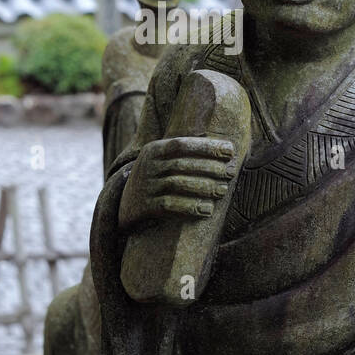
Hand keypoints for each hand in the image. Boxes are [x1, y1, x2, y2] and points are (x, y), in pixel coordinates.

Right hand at [118, 136, 237, 230]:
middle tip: (230, 173)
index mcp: (153, 150)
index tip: (230, 151)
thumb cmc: (157, 179)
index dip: (207, 147)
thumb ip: (187, 155)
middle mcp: (146, 166)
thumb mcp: (164, 161)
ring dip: (203, 187)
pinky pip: (169, 205)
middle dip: (209, 168)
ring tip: (222, 191)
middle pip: (181, 164)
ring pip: (176, 184)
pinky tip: (207, 210)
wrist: (124, 204)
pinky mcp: (144, 207)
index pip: (182, 144)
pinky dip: (190, 207)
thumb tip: (227, 151)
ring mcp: (144, 186)